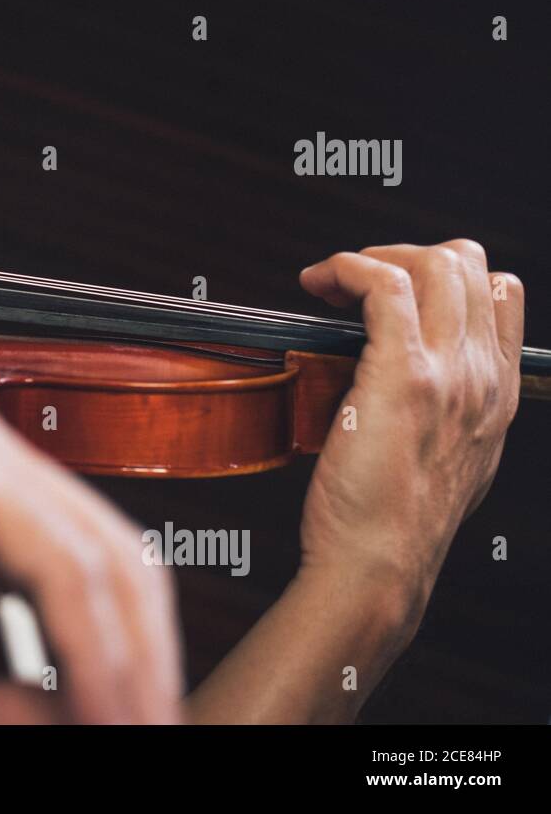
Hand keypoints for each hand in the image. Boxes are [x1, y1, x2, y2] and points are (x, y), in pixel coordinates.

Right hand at [0, 405, 182, 723]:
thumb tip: (75, 725)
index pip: (95, 584)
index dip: (128, 668)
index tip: (132, 734)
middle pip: (120, 571)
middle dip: (147, 670)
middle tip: (152, 740)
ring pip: (103, 562)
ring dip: (131, 665)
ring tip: (134, 734)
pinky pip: (53, 559)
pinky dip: (88, 643)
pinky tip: (96, 705)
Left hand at [298, 240, 522, 606]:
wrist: (378, 566)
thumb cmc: (390, 524)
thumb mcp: (445, 464)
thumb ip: (445, 418)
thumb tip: (408, 388)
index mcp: (495, 395)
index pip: (501, 295)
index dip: (446, 274)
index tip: (392, 292)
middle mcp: (482, 377)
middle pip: (469, 265)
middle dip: (406, 253)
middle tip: (354, 280)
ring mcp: (448, 373)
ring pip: (434, 264)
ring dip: (374, 255)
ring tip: (332, 281)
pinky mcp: (401, 374)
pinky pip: (384, 284)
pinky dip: (347, 266)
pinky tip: (320, 281)